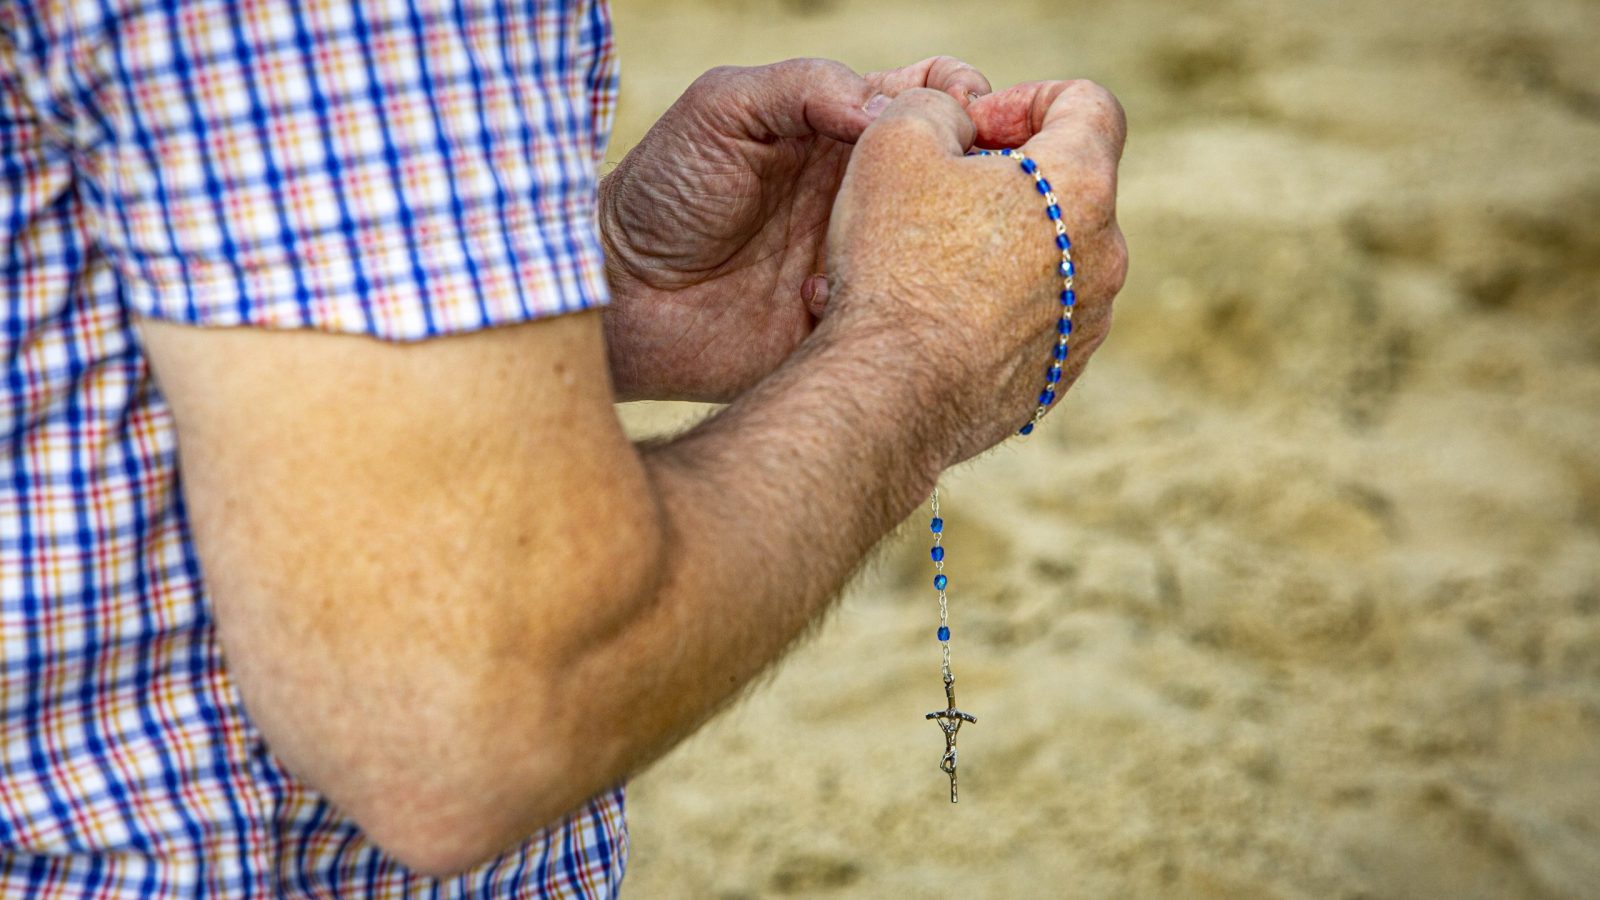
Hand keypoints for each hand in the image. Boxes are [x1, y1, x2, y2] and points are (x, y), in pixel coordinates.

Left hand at [599, 57, 991, 401]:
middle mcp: (866, 193)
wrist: (622, 297)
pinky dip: (913, 306)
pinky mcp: (855, 319)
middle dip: (982, 174)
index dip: (965, 99)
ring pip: (945, 247)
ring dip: (957, 245)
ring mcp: (865, 258)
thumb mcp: (723, 109)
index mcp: (844, 130)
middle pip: (956, 173)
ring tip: (941, 246)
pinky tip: (888, 302)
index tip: (971, 114)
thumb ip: (804, 88)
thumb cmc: (663, 191)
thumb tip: (888, 106)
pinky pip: (909, 313)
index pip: (932, 99)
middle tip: (975, 185)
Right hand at [823, 81, 1128, 463]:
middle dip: (1006, 176)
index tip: (972, 128)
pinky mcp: (1058, 374)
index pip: (1088, 105)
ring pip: (1050, 257)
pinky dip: (994, 306)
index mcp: (1081, 186)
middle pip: (1068, 186)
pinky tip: (934, 316)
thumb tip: (956, 124)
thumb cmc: (895, 265)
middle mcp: (1106, 257)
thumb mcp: (894, 143)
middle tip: (936, 193)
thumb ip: (936, 105)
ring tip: (924, 261)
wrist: (892, 395)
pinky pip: (1034, 318)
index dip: (1026, 98)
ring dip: (998, 244)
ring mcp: (1086, 323)